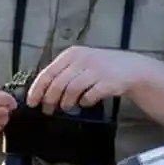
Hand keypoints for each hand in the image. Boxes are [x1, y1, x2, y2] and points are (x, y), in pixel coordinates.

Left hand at [26, 46, 152, 112]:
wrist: (131, 68)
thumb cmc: (101, 68)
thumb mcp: (80, 63)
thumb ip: (63, 74)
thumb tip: (42, 91)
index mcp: (72, 54)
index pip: (48, 72)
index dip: (37, 89)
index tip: (32, 102)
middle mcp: (82, 59)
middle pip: (58, 83)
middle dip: (49, 99)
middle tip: (47, 110)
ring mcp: (96, 70)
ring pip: (71, 90)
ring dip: (66, 102)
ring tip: (66, 108)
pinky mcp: (108, 81)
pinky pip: (89, 95)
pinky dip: (84, 102)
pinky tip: (85, 103)